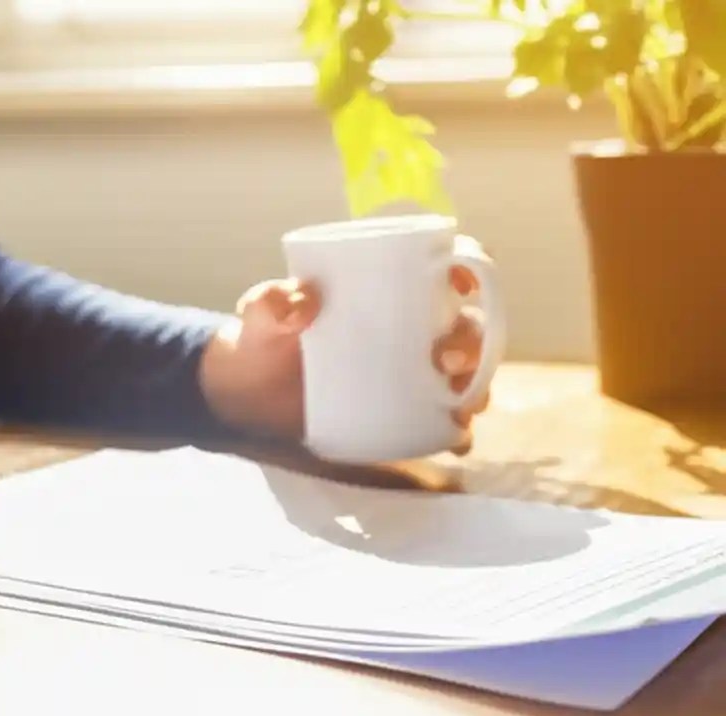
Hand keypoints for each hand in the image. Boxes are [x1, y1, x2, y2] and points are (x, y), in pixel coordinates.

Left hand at [199, 268, 488, 453]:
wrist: (249, 392)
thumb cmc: (264, 339)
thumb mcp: (261, 313)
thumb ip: (271, 300)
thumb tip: (303, 300)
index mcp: (391, 292)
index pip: (444, 271)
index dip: (468, 267)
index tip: (460, 281)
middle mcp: (413, 331)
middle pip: (467, 327)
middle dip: (474, 342)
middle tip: (447, 360)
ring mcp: (412, 375)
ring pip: (466, 377)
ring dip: (476, 388)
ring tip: (460, 404)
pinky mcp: (403, 414)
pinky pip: (443, 424)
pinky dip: (458, 432)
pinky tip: (454, 439)